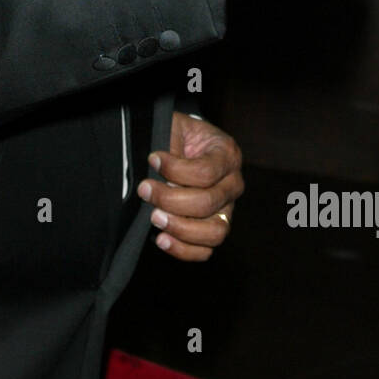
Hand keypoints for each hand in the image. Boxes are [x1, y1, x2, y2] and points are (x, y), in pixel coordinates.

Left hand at [137, 110, 243, 260]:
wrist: (180, 144)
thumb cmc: (176, 135)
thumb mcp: (173, 128)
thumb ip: (169, 147)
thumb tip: (158, 172)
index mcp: (227, 155)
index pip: (205, 172)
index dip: (175, 170)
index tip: (152, 159)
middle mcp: (233, 184)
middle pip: (208, 203)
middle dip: (171, 199)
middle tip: (145, 190)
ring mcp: (227, 209)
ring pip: (215, 232)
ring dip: (180, 227)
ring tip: (154, 217)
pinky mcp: (214, 228)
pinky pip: (205, 250)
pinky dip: (183, 249)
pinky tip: (161, 238)